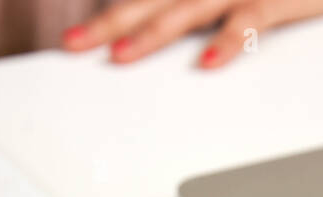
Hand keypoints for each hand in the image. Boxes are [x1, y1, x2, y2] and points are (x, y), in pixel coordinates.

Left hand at [62, 0, 322, 68]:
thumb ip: (208, 11)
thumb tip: (174, 30)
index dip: (112, 13)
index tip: (76, 38)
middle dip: (110, 21)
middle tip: (72, 45)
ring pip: (187, 7)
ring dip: (151, 32)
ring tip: (118, 54)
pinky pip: (251, 19)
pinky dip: (229, 41)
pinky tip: (206, 62)